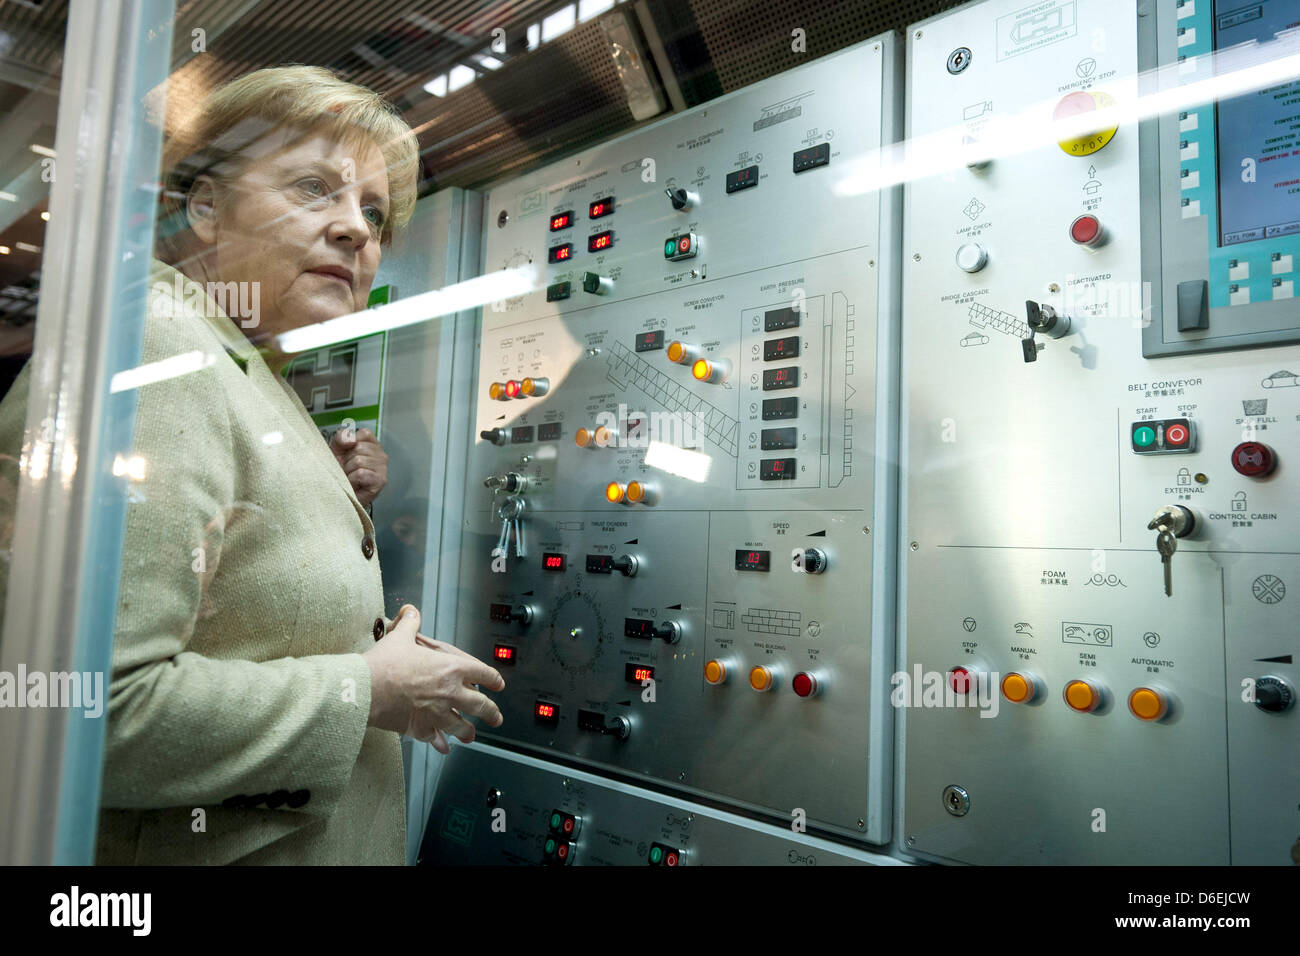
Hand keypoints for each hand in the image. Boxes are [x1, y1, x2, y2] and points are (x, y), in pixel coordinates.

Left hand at [330, 426, 387, 506]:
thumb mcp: (336, 450)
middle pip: (359, 447)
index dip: (351, 441)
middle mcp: (381, 455)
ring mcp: (382, 468)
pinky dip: (352, 479)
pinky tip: (353, 484)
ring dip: (348, 471)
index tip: (346, 452)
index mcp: (372, 445)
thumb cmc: (340, 472)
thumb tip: (350, 439)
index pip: (365, 433)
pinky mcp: (380, 481)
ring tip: (350, 477)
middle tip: (347, 468)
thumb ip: (341, 438)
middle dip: (347, 459)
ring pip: (359, 461)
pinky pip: (361, 473)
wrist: (340, 493)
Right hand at [363, 604, 505, 753]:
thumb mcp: (400, 637)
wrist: (366, 689)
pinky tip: (443, 747)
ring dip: (467, 731)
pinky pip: (434, 738)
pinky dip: (439, 743)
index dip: (494, 679)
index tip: (498, 684)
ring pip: (460, 726)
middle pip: (480, 705)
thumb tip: (410, 612)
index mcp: (451, 668)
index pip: (482, 673)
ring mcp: (437, 713)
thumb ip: (409, 623)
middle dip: (491, 712)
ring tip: (471, 735)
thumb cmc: (384, 664)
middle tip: (496, 717)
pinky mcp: (420, 728)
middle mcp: (449, 693)